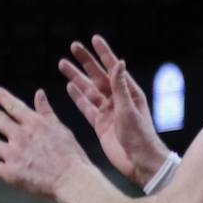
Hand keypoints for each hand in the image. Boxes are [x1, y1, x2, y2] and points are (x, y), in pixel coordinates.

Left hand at [0, 86, 90, 199]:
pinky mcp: (10, 172)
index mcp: (34, 124)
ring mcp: (13, 154)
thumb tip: (39, 93)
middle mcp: (20, 136)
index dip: (3, 98)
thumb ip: (46, 111)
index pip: (14, 107)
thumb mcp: (61, 129)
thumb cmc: (71, 156)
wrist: (73, 180)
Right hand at [61, 35, 169, 187]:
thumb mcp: (129, 109)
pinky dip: (77, 97)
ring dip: (76, 77)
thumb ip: (121, 87)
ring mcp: (108, 111)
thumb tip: (118, 62)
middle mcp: (118, 99)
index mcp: (129, 93)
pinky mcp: (100, 124)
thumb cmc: (140, 136)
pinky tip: (69, 88)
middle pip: (97, 76)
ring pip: (88, 90)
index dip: (103, 53)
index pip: (113, 68)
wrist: (140, 163)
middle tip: (73, 47)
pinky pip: (86, 107)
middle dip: (85, 62)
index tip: (94, 39)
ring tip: (63, 64)